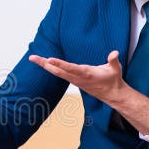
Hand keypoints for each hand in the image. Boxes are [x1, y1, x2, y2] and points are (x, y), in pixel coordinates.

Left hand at [29, 51, 148, 133]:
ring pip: (57, 72)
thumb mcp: (116, 69)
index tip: (49, 59)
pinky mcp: (73, 80)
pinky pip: (59, 74)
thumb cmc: (112, 79)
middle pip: (58, 71)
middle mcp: (77, 78)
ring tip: (34, 58)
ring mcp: (74, 80)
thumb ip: (113, 61)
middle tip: (32, 57)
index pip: (70, 68)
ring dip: (45, 65)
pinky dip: (51, 68)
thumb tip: (114, 53)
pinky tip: (44, 64)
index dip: (60, 64)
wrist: (111, 94)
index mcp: (86, 74)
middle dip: (44, 64)